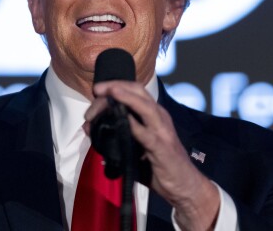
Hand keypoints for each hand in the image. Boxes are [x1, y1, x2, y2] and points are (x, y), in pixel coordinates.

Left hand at [84, 80, 219, 230]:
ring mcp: (162, 130)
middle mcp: (159, 117)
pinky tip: (122, 120)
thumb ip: (112, 136)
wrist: (185, 186)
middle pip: (138, 92)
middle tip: (97, 89)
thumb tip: (88, 126)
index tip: (96, 91)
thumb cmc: (158, 167)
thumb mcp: (133, 148)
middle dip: (116, 86)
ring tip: (110, 92)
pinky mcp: (162, 147)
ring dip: (125, 98)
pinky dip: (134, 125)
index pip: (134, 92)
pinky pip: (147, 134)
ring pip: (145, 106)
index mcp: (153, 115)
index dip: (115, 87)